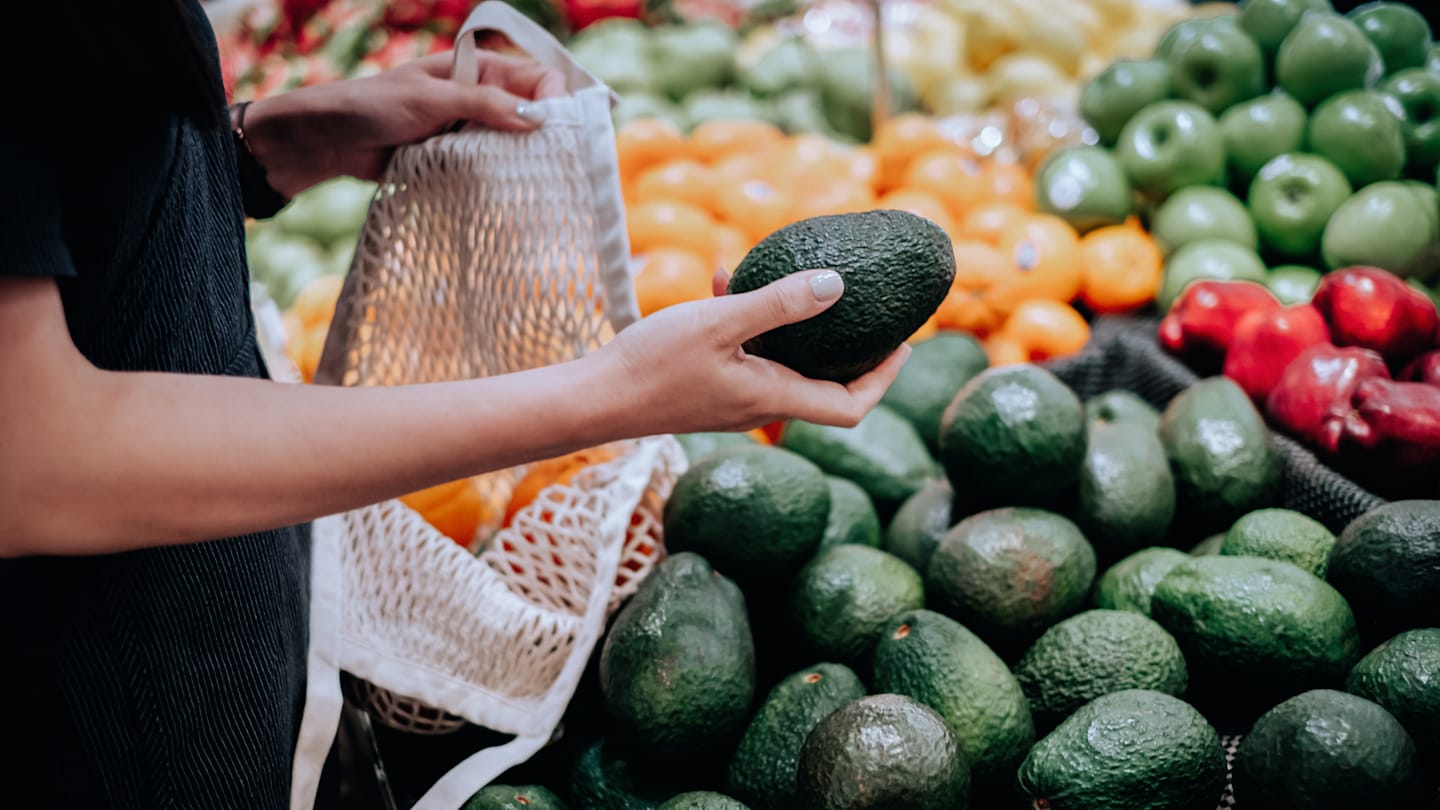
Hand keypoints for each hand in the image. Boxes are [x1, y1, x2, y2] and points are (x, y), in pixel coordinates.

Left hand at [243, 48, 565, 196]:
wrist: (326, 141)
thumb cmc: (372, 106)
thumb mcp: (430, 99)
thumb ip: (483, 105)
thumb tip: (537, 119)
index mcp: (474, 69)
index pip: (534, 76)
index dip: (553, 98)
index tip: (558, 126)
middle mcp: (477, 97)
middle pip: (530, 112)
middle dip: (546, 133)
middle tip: (560, 161)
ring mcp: (466, 129)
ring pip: (512, 143)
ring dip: (523, 160)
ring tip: (540, 180)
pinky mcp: (454, 158)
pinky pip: (488, 167)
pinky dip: (500, 178)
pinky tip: (511, 191)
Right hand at [591, 269, 911, 434]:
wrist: (593, 399)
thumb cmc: (653, 364)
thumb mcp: (720, 322)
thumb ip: (779, 304)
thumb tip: (838, 285)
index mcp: (772, 397)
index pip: (849, 407)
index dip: (882, 380)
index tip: (902, 346)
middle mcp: (759, 405)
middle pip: (822, 384)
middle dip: (846, 347)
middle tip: (866, 308)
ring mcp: (732, 398)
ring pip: (779, 360)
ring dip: (787, 321)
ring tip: (781, 274)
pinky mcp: (706, 387)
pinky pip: (742, 352)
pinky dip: (744, 319)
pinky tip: (720, 278)